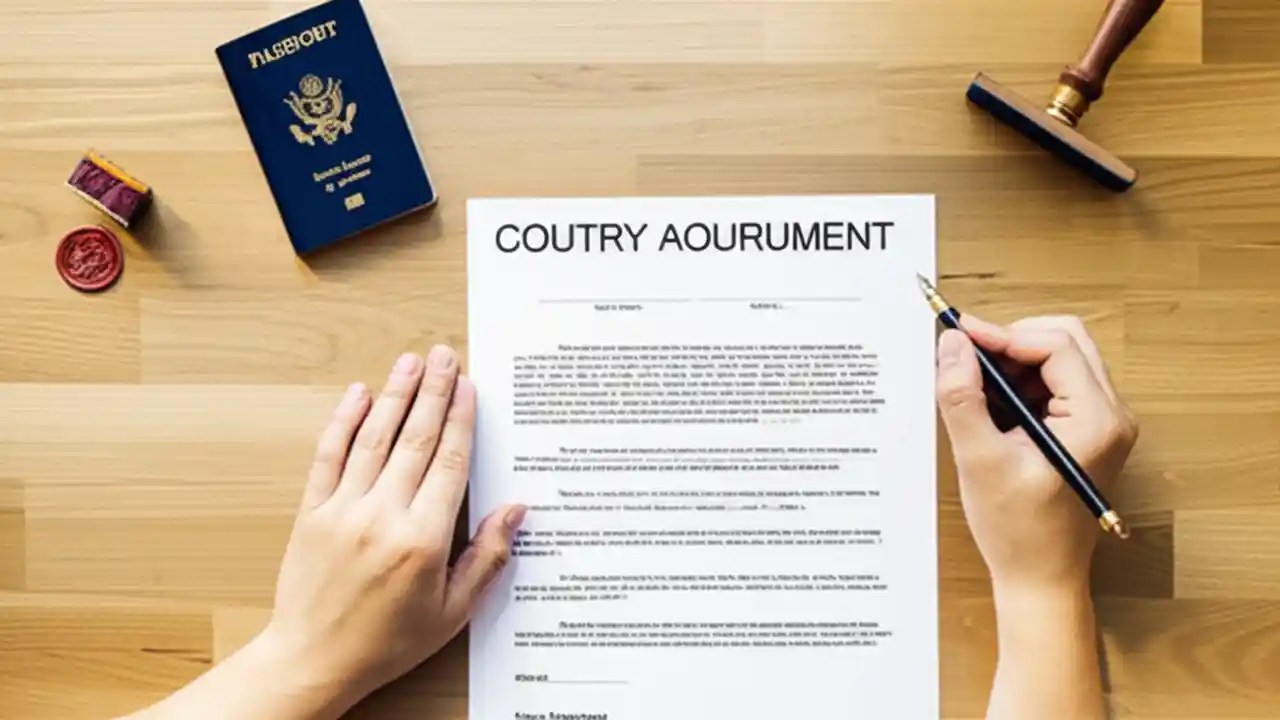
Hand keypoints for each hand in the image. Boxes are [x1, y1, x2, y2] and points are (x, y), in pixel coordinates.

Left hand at [258, 347, 525, 713]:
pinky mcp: (311, 514)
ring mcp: (343, 511)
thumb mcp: (453, 612)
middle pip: (416, 440)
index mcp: (423, 540)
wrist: (315, 661)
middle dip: (434, 392)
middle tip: (446, 356)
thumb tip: (515, 510)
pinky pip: (329, 457)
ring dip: (395, 395)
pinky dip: (343, 422)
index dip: (462, 419)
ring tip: (411, 362)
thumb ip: (486, 558)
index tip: (470, 387)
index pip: (450, 463)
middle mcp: (383, 517)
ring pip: (374, 438)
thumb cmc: (387, 643)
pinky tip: (358, 395)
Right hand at [935, 315, 1137, 591]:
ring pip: (1059, 359)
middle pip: (1064, 341)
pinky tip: (988, 403)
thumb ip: (962, 396)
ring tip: (973, 383)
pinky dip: (1021, 382)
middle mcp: (1111, 415)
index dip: (1002, 333)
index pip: (1054, 345)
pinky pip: (1056, 384)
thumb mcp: (979, 460)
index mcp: (1096, 420)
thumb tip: (952, 345)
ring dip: (1014, 361)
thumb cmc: (1018, 531)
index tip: (959, 334)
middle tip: (965, 354)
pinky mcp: (1087, 431)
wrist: (1040, 578)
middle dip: (1010, 340)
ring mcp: (1102, 423)